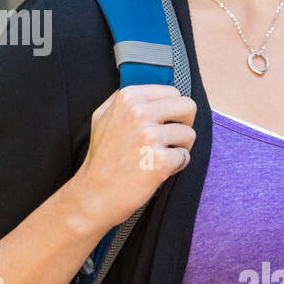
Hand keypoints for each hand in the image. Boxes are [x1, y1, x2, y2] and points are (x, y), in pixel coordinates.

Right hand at [68, 84, 196, 230]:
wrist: (94, 194)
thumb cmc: (101, 156)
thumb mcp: (103, 116)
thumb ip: (126, 99)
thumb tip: (155, 90)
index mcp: (128, 97)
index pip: (173, 92)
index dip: (170, 111)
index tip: (158, 125)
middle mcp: (139, 112)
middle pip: (188, 107)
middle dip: (182, 124)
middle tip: (165, 141)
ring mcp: (150, 137)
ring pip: (189, 134)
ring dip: (179, 148)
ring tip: (158, 157)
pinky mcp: (160, 161)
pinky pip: (185, 157)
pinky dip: (176, 166)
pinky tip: (157, 170)